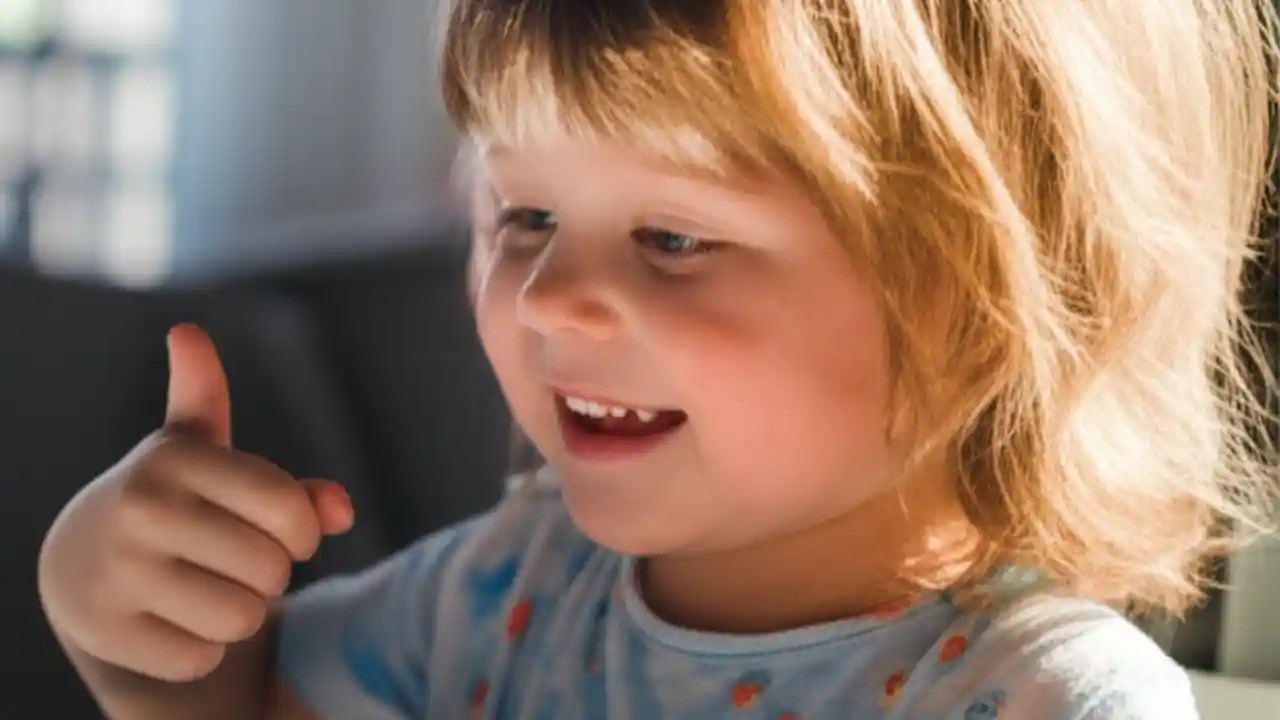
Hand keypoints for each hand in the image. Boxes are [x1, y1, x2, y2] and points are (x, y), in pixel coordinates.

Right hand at [37, 324, 353, 681]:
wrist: (78, 555)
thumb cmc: (177, 502)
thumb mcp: (222, 471)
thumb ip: (292, 485)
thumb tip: (344, 511)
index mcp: (179, 457)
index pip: (287, 506)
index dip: (304, 530)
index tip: (286, 531)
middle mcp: (141, 507)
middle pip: (272, 569)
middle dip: (270, 572)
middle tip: (236, 562)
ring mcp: (116, 570)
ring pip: (240, 619)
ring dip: (241, 614)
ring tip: (209, 589)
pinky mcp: (104, 630)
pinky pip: (200, 659)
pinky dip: (201, 649)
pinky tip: (174, 619)